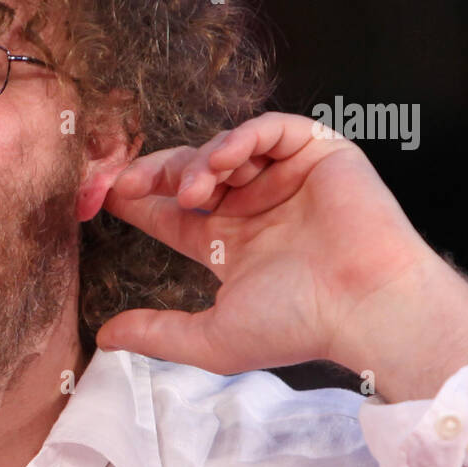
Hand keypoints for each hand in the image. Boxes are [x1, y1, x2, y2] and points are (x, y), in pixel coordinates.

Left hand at [95, 113, 439, 375]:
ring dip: (199, 164)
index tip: (103, 196)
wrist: (364, 305)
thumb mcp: (212, 336)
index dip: (136, 202)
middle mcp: (253, 208)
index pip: (170, 213)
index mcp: (228, 243)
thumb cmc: (299, 325)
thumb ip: (158, 333)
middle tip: (129, 184)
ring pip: (225, 150)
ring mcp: (285, 178)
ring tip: (194, 192)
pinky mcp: (317, 153)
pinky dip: (241, 138)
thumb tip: (104, 336)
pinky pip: (270, 130)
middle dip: (156, 175)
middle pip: (189, 173)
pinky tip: (225, 160)